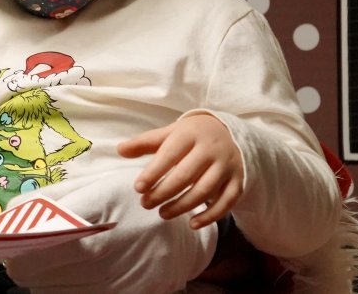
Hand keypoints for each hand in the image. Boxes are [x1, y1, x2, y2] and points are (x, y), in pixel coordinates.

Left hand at [3, 169, 216, 292]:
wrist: (182, 234)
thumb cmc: (132, 201)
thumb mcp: (97, 184)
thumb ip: (51, 197)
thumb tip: (10, 213)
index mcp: (93, 212)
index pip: (32, 235)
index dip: (11, 239)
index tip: (6, 236)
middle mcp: (99, 250)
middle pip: (30, 268)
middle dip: (19, 257)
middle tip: (24, 246)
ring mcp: (108, 279)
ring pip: (44, 287)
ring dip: (38, 273)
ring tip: (51, 255)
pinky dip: (58, 287)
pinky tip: (68, 270)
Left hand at [117, 113, 242, 229]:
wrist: (231, 133)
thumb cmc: (192, 136)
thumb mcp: (170, 133)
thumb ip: (145, 142)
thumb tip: (120, 149)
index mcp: (191, 134)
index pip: (170, 154)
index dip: (153, 172)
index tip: (138, 188)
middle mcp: (211, 149)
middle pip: (186, 175)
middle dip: (163, 192)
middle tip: (146, 204)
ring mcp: (226, 166)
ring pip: (204, 191)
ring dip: (182, 206)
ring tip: (162, 213)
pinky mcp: (237, 181)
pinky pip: (226, 202)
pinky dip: (210, 216)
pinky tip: (192, 224)